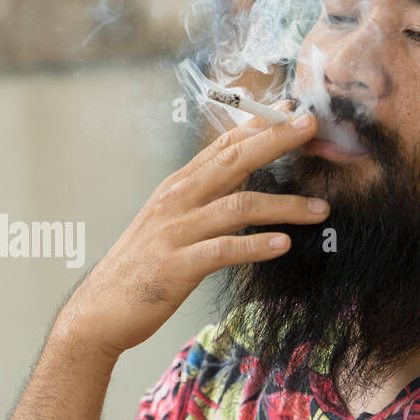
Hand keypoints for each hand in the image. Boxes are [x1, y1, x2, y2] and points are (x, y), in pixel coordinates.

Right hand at [52, 104, 326, 359]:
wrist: (99, 311)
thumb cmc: (139, 269)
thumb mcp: (168, 224)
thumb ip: (200, 202)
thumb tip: (240, 186)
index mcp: (176, 188)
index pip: (220, 146)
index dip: (256, 125)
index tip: (289, 108)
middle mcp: (176, 202)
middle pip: (232, 162)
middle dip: (274, 141)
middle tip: (310, 125)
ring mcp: (175, 232)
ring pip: (237, 206)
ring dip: (283, 206)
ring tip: (320, 210)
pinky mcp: (177, 266)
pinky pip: (223, 250)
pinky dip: (255, 245)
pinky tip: (283, 244)